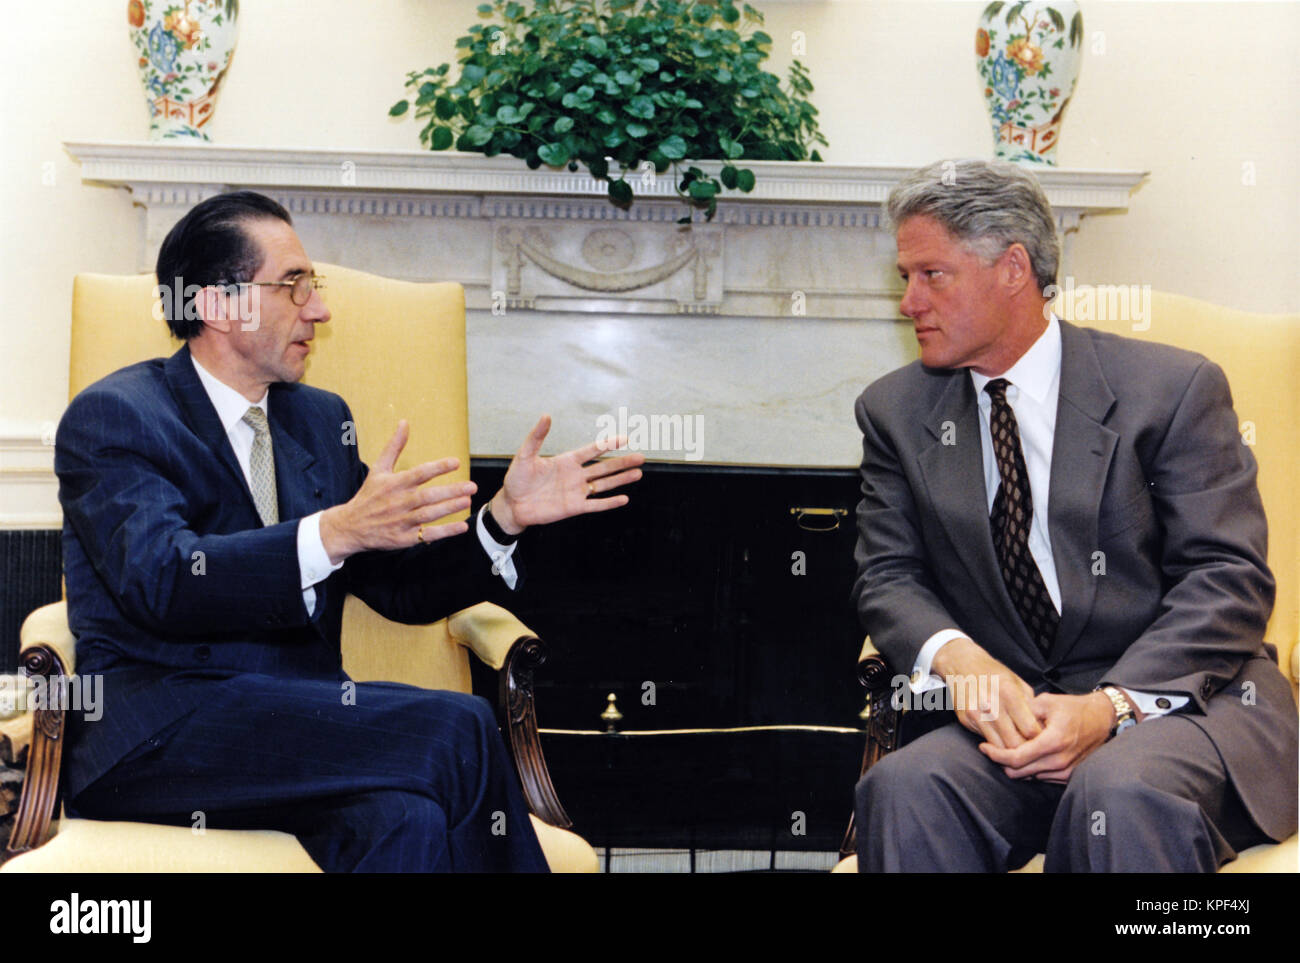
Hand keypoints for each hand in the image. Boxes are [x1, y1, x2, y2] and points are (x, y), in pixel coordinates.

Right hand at [320, 420, 476, 563]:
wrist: (349, 527)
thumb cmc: (368, 495)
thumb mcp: (378, 469)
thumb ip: (394, 447)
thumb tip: (404, 422)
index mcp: (394, 484)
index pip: (419, 474)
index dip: (438, 468)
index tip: (456, 462)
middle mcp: (398, 502)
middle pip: (427, 496)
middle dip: (450, 491)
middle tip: (472, 486)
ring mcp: (401, 521)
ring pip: (428, 514)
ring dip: (449, 508)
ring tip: (467, 501)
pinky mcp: (403, 538)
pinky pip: (427, 535)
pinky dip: (445, 532)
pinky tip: (462, 526)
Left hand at [489, 415, 644, 533]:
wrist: (512, 505)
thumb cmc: (517, 479)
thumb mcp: (525, 455)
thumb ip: (537, 437)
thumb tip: (546, 416)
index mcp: (566, 461)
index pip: (592, 451)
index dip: (608, 444)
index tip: (625, 438)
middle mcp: (575, 476)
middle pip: (604, 467)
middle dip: (622, 462)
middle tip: (641, 457)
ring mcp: (576, 492)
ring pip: (604, 485)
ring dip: (621, 479)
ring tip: (638, 473)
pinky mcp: (574, 508)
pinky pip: (595, 505)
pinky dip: (609, 503)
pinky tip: (624, 499)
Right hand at [932, 637, 1041, 749]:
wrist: (962, 663)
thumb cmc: (994, 673)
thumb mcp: (1017, 682)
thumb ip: (1030, 705)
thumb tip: (1041, 729)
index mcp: (1009, 693)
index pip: (1030, 730)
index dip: (1039, 738)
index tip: (1041, 738)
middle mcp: (991, 705)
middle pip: (1014, 743)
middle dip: (1024, 748)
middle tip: (1030, 746)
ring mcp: (976, 713)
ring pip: (999, 747)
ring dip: (1009, 748)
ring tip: (1016, 742)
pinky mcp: (965, 719)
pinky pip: (986, 740)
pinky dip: (995, 742)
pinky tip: (1000, 734)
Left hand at [979, 691, 1115, 782]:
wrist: (1102, 720)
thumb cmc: (1073, 708)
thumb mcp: (1046, 702)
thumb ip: (1023, 712)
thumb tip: (999, 715)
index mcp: (1052, 742)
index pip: (1015, 758)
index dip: (995, 755)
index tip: (983, 747)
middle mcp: (1059, 761)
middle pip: (1018, 772)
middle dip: (1001, 761)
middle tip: (991, 748)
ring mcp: (1065, 771)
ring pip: (1028, 776)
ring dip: (1015, 766)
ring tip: (1007, 749)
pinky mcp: (1068, 776)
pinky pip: (1041, 777)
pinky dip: (1029, 768)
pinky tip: (1025, 754)